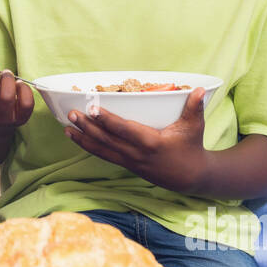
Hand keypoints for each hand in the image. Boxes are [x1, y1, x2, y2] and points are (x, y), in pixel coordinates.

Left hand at [64, 87, 209, 193]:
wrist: (190, 177)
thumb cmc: (191, 147)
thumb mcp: (195, 127)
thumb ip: (195, 107)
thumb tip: (199, 89)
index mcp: (151, 142)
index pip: (124, 130)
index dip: (107, 120)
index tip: (93, 109)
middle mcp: (137, 153)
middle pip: (107, 140)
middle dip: (88, 127)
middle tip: (72, 113)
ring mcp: (130, 161)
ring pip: (102, 150)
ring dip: (83, 139)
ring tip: (66, 128)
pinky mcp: (127, 165)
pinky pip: (104, 155)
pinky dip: (89, 147)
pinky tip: (77, 138)